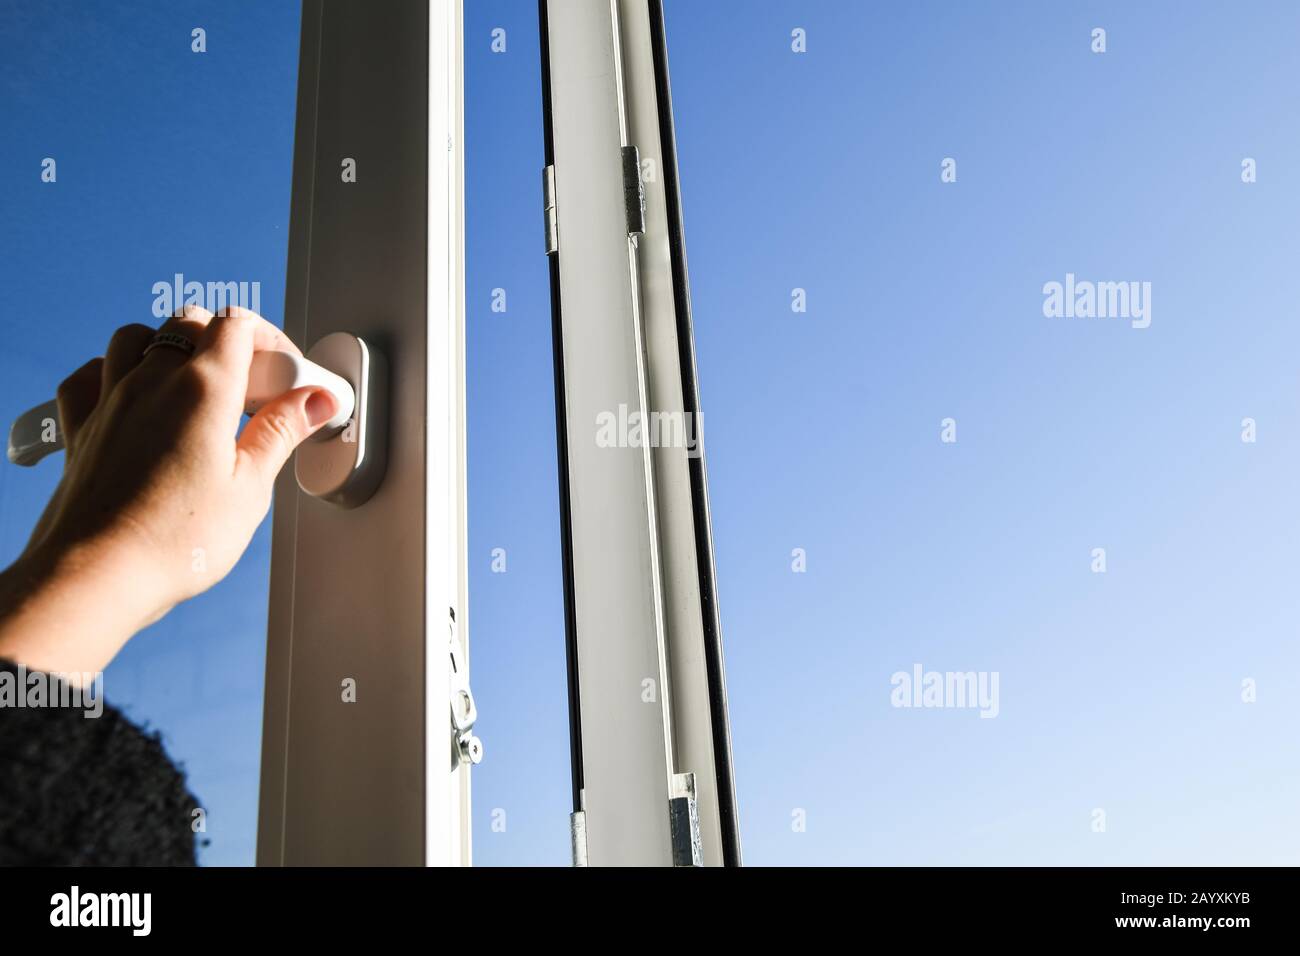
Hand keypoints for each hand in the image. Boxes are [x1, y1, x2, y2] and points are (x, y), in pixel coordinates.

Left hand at [0, 305, 337, 676]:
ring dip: (169, 348)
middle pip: (190, 324)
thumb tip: (316, 400)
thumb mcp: (251, 488)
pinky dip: (111, 372)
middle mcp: (150, 382)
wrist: (96, 575)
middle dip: (226, 343)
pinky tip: (131, 396)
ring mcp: (109, 401)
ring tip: (195, 388)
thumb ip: (282, 432)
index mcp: (202, 390)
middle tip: (252, 391)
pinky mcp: (80, 429)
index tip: (288, 379)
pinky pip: (89, 375)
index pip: (238, 325)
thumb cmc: (173, 542)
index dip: (270, 342)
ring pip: (135, 338)